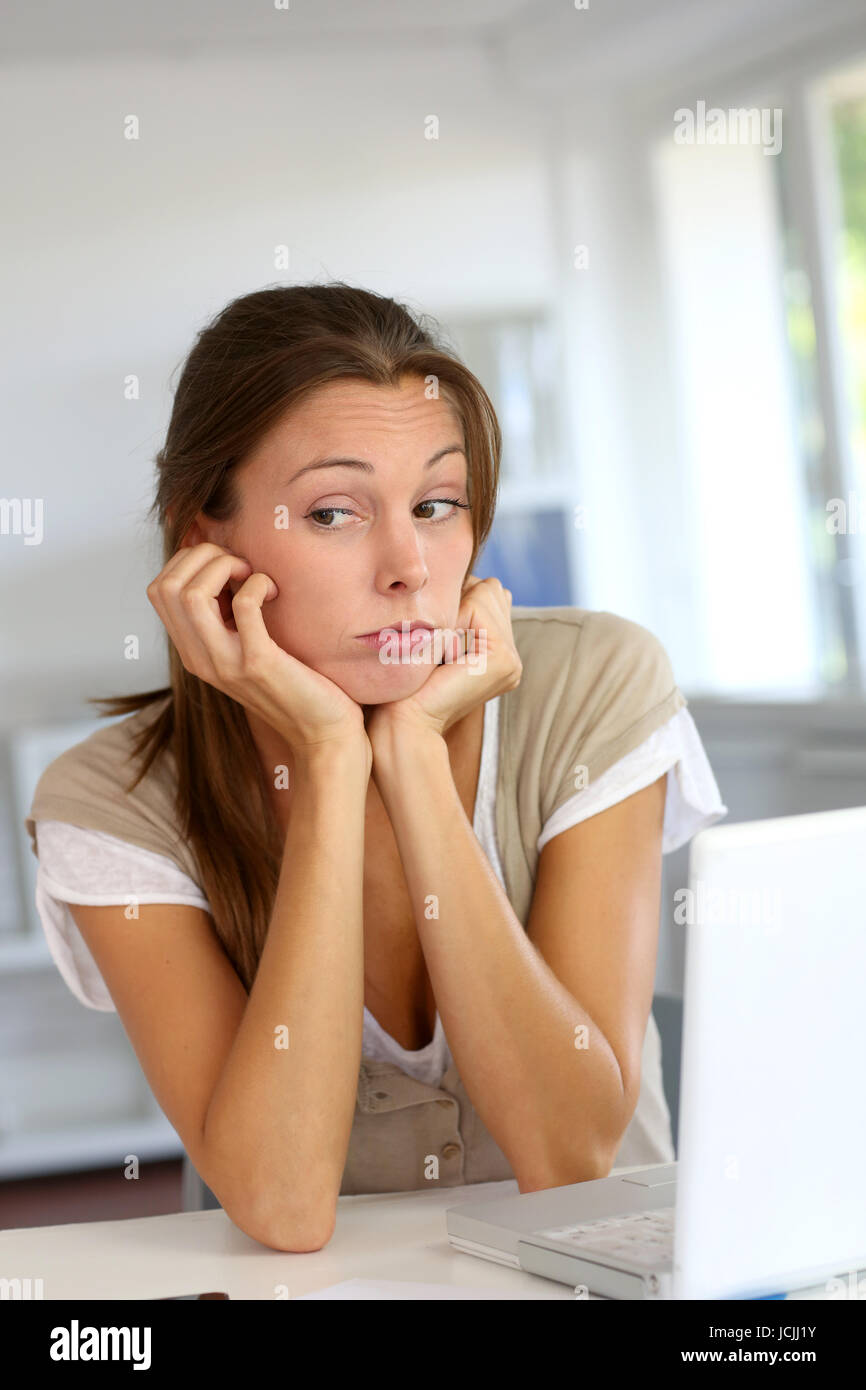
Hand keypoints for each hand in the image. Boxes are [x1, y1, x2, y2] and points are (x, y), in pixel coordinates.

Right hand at [147, 542, 368, 754]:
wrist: (321, 732)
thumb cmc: (293, 683)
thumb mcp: (245, 648)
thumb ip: (227, 617)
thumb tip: (226, 564)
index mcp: (192, 651)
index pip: (158, 589)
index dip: (189, 561)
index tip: (227, 566)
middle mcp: (200, 658)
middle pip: (166, 586)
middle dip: (203, 556)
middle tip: (241, 566)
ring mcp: (225, 662)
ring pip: (191, 593)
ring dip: (224, 566)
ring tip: (253, 576)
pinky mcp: (258, 662)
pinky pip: (243, 604)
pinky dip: (258, 583)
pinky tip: (274, 592)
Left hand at [364, 575, 521, 743]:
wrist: (401, 722)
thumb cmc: (405, 681)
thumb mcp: (435, 638)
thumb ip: (458, 611)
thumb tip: (476, 578)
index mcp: (498, 652)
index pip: (486, 592)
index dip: (453, 599)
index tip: (433, 636)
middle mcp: (511, 656)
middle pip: (489, 588)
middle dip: (456, 602)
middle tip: (435, 643)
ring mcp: (512, 659)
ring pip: (484, 591)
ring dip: (452, 612)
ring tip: (438, 650)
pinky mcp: (503, 659)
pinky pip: (476, 605)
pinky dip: (451, 621)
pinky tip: (441, 653)